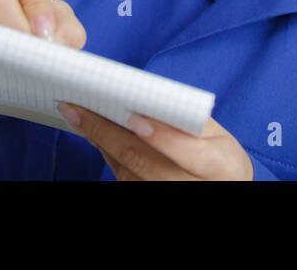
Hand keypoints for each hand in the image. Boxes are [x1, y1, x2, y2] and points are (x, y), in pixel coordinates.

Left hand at [56, 103, 253, 180]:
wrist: (221, 190)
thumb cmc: (219, 158)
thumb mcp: (217, 135)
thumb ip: (186, 118)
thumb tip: (142, 97)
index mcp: (217, 166)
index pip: (186, 151)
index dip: (159, 135)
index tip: (133, 115)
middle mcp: (190, 187)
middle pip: (143, 162)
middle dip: (106, 132)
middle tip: (76, 107)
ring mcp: (165, 196)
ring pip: (126, 172)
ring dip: (98, 140)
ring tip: (76, 114)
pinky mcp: (146, 199)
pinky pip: (123, 177)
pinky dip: (105, 152)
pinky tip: (91, 131)